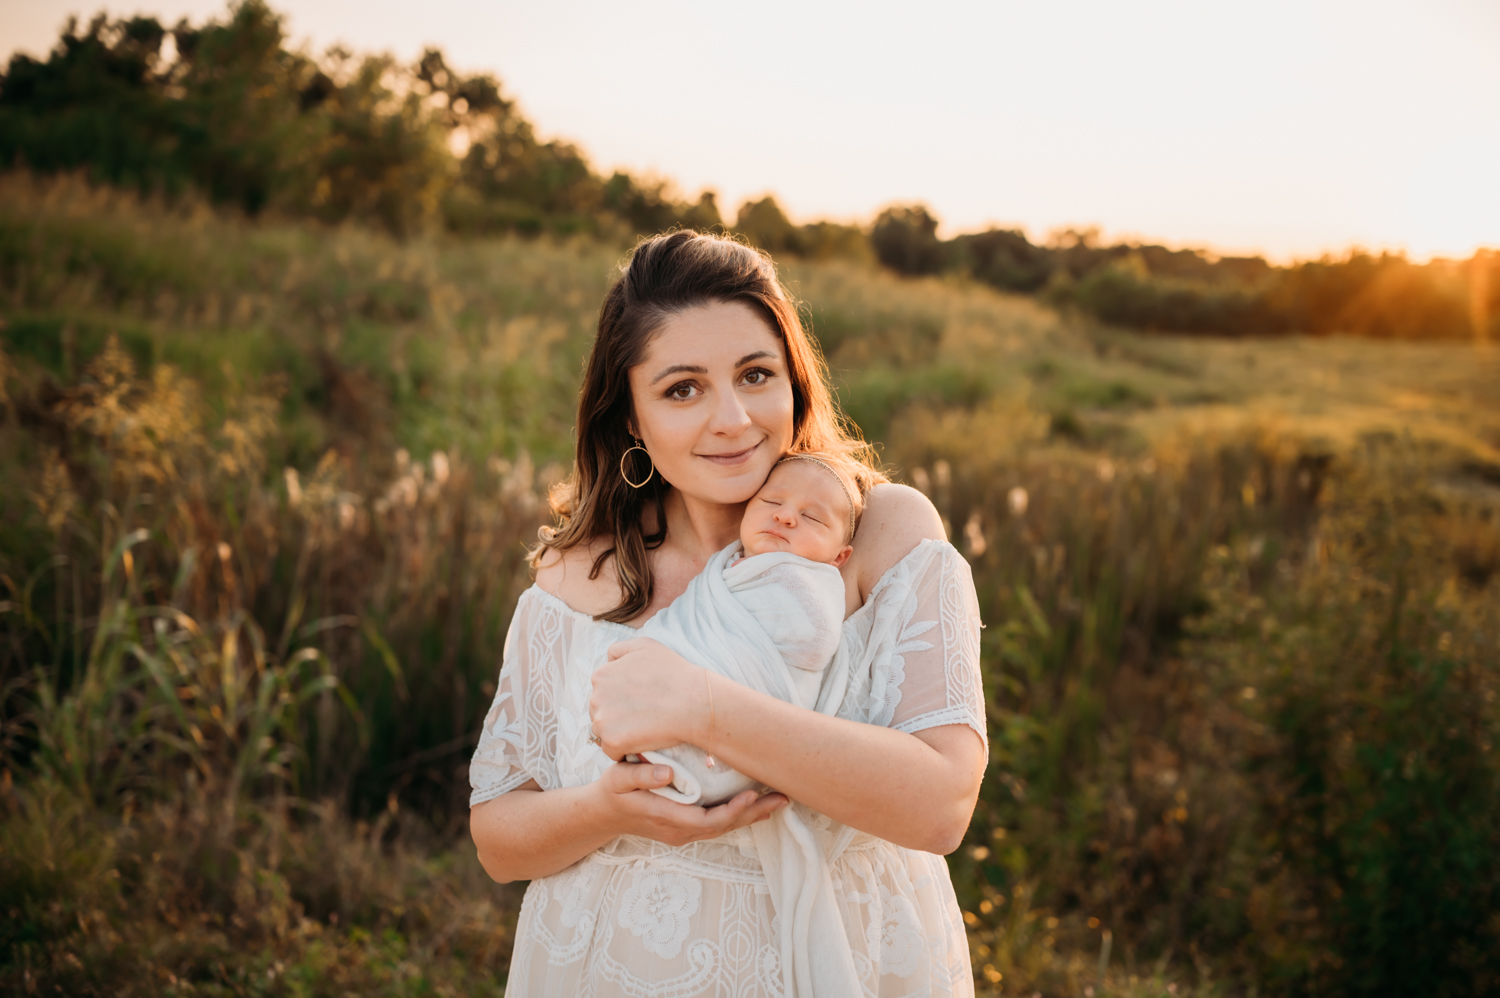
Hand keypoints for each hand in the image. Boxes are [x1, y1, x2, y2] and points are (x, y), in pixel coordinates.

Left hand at [591, 638, 704, 758]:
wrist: (692, 701)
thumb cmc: (673, 673)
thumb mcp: (645, 645)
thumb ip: (619, 650)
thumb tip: (608, 660)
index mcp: (601, 675)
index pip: (602, 692)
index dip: (620, 698)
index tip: (639, 701)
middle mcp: (595, 697)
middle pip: (600, 712)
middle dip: (616, 715)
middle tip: (643, 715)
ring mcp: (602, 720)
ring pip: (603, 732)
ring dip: (619, 733)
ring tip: (643, 728)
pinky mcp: (612, 741)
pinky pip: (612, 751)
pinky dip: (625, 750)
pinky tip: (642, 741)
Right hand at [596, 760, 787, 846]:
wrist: (603, 814)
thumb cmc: (612, 792)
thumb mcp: (618, 779)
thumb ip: (640, 776)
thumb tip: (668, 775)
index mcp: (665, 818)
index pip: (707, 820)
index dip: (733, 810)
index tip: (753, 794)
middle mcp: (678, 830)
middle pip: (723, 827)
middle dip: (753, 813)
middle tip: (782, 798)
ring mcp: (683, 832)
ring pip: (724, 828)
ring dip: (751, 815)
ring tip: (778, 802)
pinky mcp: (686, 828)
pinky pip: (717, 824)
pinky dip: (739, 815)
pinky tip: (756, 806)